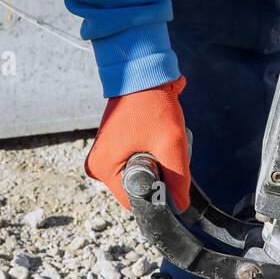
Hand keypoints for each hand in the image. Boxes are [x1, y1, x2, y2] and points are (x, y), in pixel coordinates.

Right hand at [85, 75, 189, 210]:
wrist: (141, 72)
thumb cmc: (152, 104)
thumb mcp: (170, 144)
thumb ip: (177, 178)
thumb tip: (181, 206)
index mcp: (103, 169)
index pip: (134, 202)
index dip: (156, 195)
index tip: (170, 178)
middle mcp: (98, 167)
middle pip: (135, 190)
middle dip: (155, 177)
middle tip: (165, 152)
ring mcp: (104, 157)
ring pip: (136, 177)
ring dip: (153, 166)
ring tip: (159, 141)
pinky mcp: (111, 149)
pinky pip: (133, 164)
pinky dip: (148, 156)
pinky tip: (154, 138)